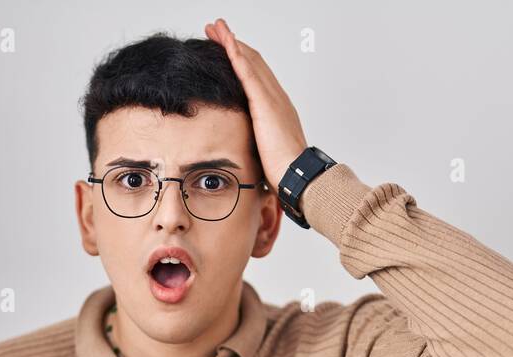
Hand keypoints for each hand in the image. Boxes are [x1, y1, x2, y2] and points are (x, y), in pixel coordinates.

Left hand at [204, 17, 307, 188]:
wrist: (296, 173)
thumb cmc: (283, 169)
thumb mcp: (264, 150)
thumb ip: (255, 140)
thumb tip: (244, 147)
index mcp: (275, 107)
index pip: (255, 75)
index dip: (240, 58)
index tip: (225, 47)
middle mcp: (276, 96)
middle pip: (252, 61)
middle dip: (232, 43)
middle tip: (216, 28)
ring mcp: (272, 97)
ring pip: (250, 61)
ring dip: (231, 42)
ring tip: (216, 28)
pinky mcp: (265, 103)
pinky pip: (249, 73)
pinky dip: (237, 56)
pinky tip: (227, 44)